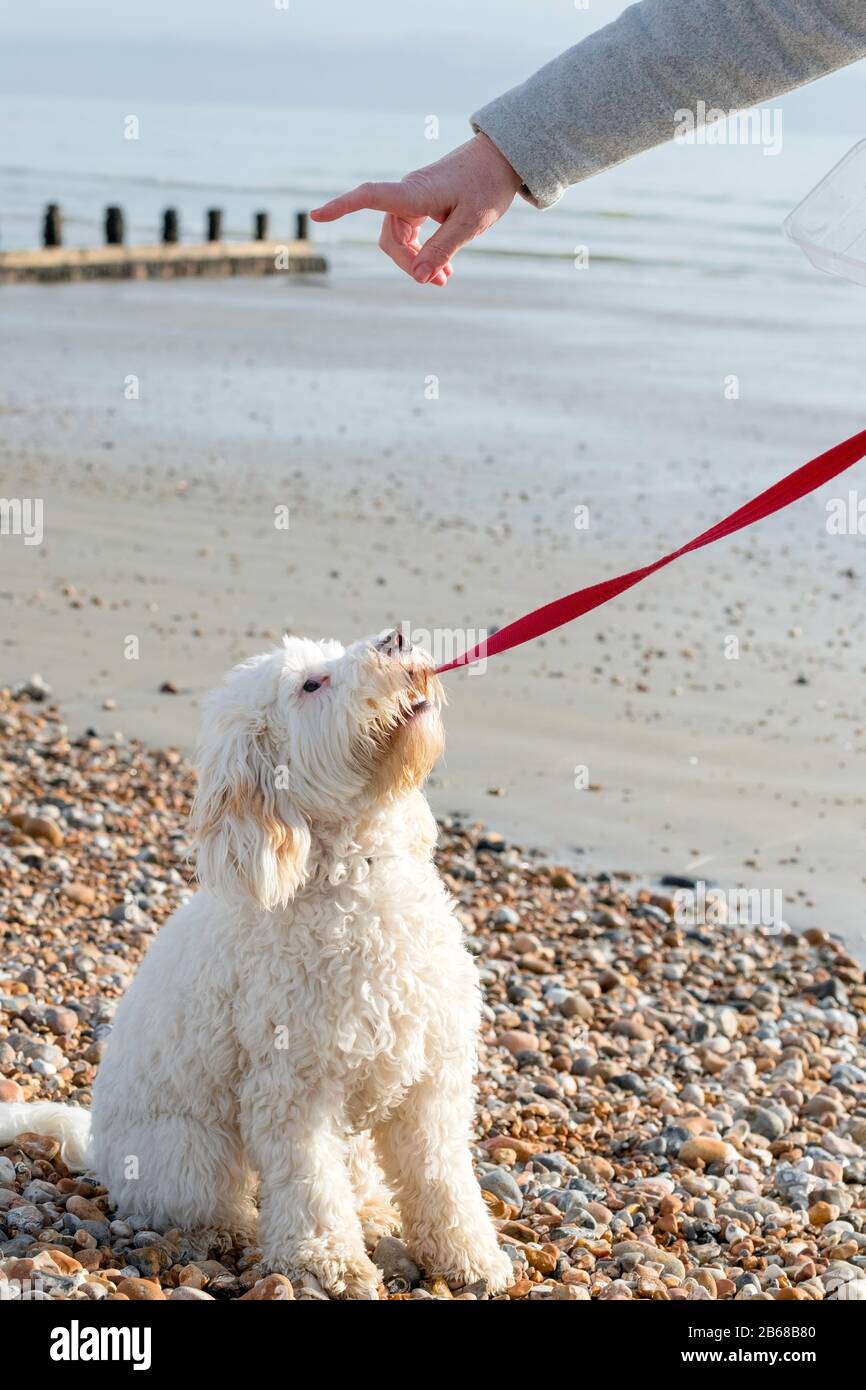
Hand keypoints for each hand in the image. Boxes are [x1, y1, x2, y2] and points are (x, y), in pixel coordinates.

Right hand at [310, 133, 521, 286]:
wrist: (501, 158)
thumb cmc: (488, 185)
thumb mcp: (471, 224)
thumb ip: (442, 249)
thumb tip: (417, 277)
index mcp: (417, 191)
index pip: (370, 197)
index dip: (342, 207)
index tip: (316, 215)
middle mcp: (408, 192)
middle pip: (390, 236)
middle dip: (409, 263)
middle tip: (440, 282)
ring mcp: (413, 197)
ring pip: (399, 237)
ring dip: (417, 261)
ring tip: (444, 279)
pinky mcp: (421, 202)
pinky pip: (410, 232)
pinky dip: (423, 251)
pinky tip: (442, 268)